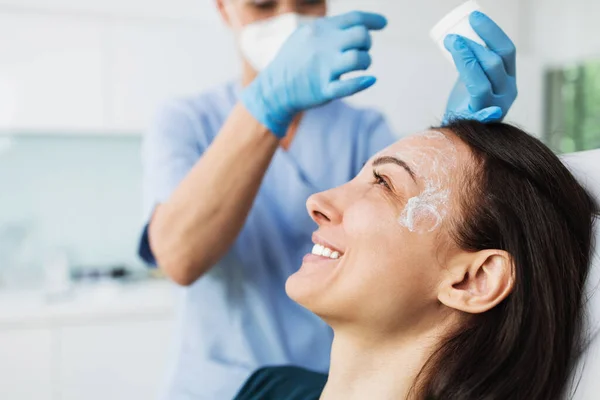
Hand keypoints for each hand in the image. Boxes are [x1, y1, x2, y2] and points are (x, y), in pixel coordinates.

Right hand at [241, 11, 386, 137]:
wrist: (275, 88)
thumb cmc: (293, 61)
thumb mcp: (305, 35)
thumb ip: (329, 29)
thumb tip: (359, 25)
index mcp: (319, 30)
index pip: (354, 18)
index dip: (373, 20)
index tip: (383, 24)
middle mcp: (323, 46)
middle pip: (360, 36)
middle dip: (367, 43)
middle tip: (362, 50)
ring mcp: (324, 68)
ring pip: (359, 60)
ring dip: (366, 62)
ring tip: (360, 66)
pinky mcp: (324, 90)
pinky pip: (350, 86)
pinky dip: (363, 82)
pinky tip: (369, 80)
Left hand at [444, 11, 516, 123]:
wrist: (459, 130)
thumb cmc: (465, 102)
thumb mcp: (473, 77)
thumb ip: (473, 61)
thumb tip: (461, 36)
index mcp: (508, 78)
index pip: (506, 50)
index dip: (491, 31)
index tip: (474, 17)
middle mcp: (507, 90)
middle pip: (495, 62)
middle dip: (474, 44)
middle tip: (454, 36)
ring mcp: (497, 105)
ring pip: (484, 78)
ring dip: (466, 58)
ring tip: (451, 44)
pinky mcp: (482, 117)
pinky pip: (478, 96)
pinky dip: (471, 78)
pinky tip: (460, 69)